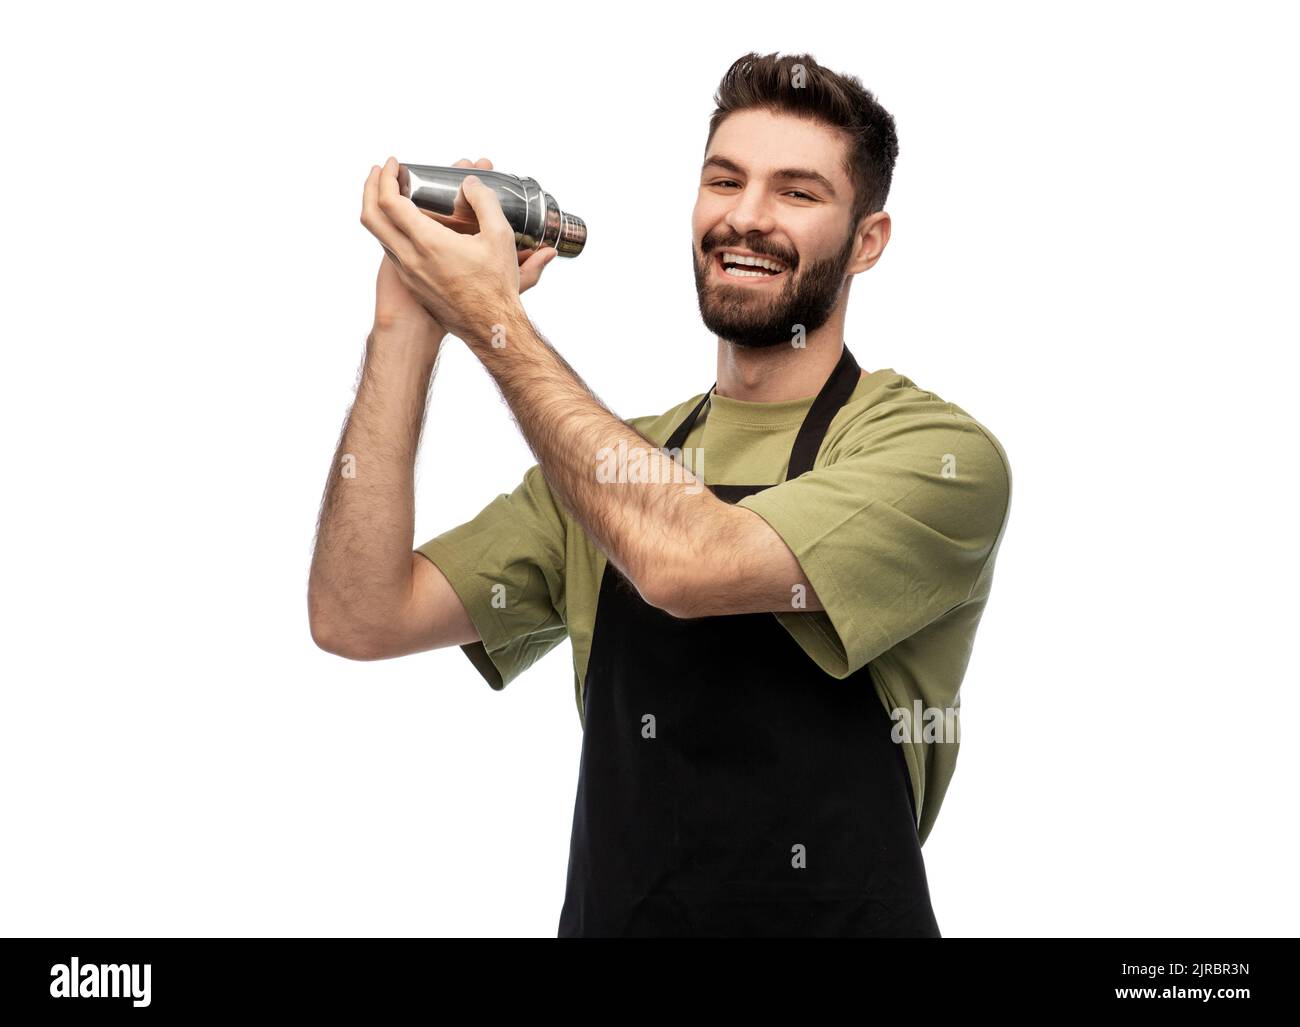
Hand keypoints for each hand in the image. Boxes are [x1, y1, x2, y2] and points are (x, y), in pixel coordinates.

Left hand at [361, 156, 556, 342]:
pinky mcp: (413, 284)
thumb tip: (470, 183)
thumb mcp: (500, 238)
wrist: (490, 328)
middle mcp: (410, 258)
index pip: (389, 202)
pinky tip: (408, 225)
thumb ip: (484, 202)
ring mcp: (408, 273)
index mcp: (427, 244)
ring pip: (378, 235)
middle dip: (370, 188)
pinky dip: (391, 229)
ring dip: (379, 210)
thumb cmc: (496, 288)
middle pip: (371, 216)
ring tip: (391, 194)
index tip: (393, 164)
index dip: (385, 177)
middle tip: (380, 172)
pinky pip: (392, 250)